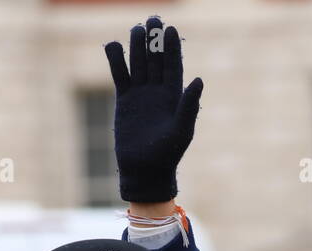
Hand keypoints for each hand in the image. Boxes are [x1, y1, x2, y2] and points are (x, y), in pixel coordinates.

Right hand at [105, 16, 203, 202]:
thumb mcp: (182, 130)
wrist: (145, 170)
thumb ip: (189, 105)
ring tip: (137, 28)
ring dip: (137, 47)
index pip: (173, 66)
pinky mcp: (124, 101)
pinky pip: (120, 75)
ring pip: (138, 64)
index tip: (170, 29)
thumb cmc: (167, 154)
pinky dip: (116, 61)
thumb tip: (199, 79)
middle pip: (155, 60)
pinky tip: (113, 45)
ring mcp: (141, 95)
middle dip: (155, 41)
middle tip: (153, 19)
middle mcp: (158, 92)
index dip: (172, 48)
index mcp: (174, 97)